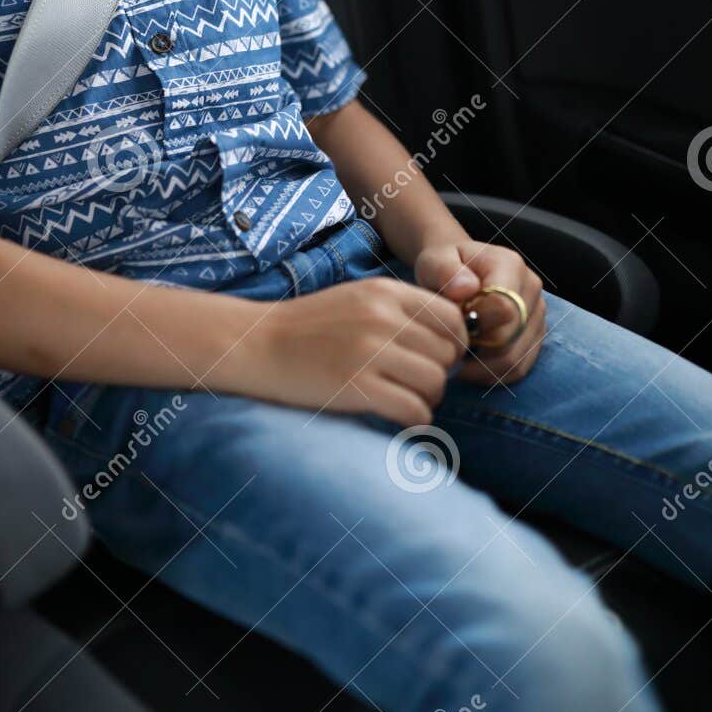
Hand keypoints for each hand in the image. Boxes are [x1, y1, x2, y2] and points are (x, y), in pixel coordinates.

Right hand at [249, 278, 469, 427]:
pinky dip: (415, 419)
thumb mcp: (357, 298)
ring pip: (435, 383)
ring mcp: (370, 352)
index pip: (452, 317)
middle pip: (447, 353)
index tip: (439, 357)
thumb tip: (449, 335)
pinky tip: (399, 417)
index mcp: (385, 292)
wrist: (257, 344)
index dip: (454, 342)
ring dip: (428, 398)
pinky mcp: (357, 387)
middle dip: (440, 373)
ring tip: (408, 399)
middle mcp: (382, 318)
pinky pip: (414, 409)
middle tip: (419, 383)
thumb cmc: (308, 326)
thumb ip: (400, 309)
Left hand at [415, 238, 546, 386]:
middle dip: (476, 351)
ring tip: (456, 357)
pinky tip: (469, 366)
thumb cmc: (442, 267)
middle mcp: (531, 287)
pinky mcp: (535, 335)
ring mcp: (537, 312)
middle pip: (511, 338)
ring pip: (516, 359)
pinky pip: (519, 368)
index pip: (504, 308)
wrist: (456, 271)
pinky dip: (493, 374)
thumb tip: (466, 289)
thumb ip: (444, 270)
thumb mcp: (434, 260)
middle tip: (449, 347)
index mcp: (510, 264)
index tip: (451, 327)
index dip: (475, 327)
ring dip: (482, 368)